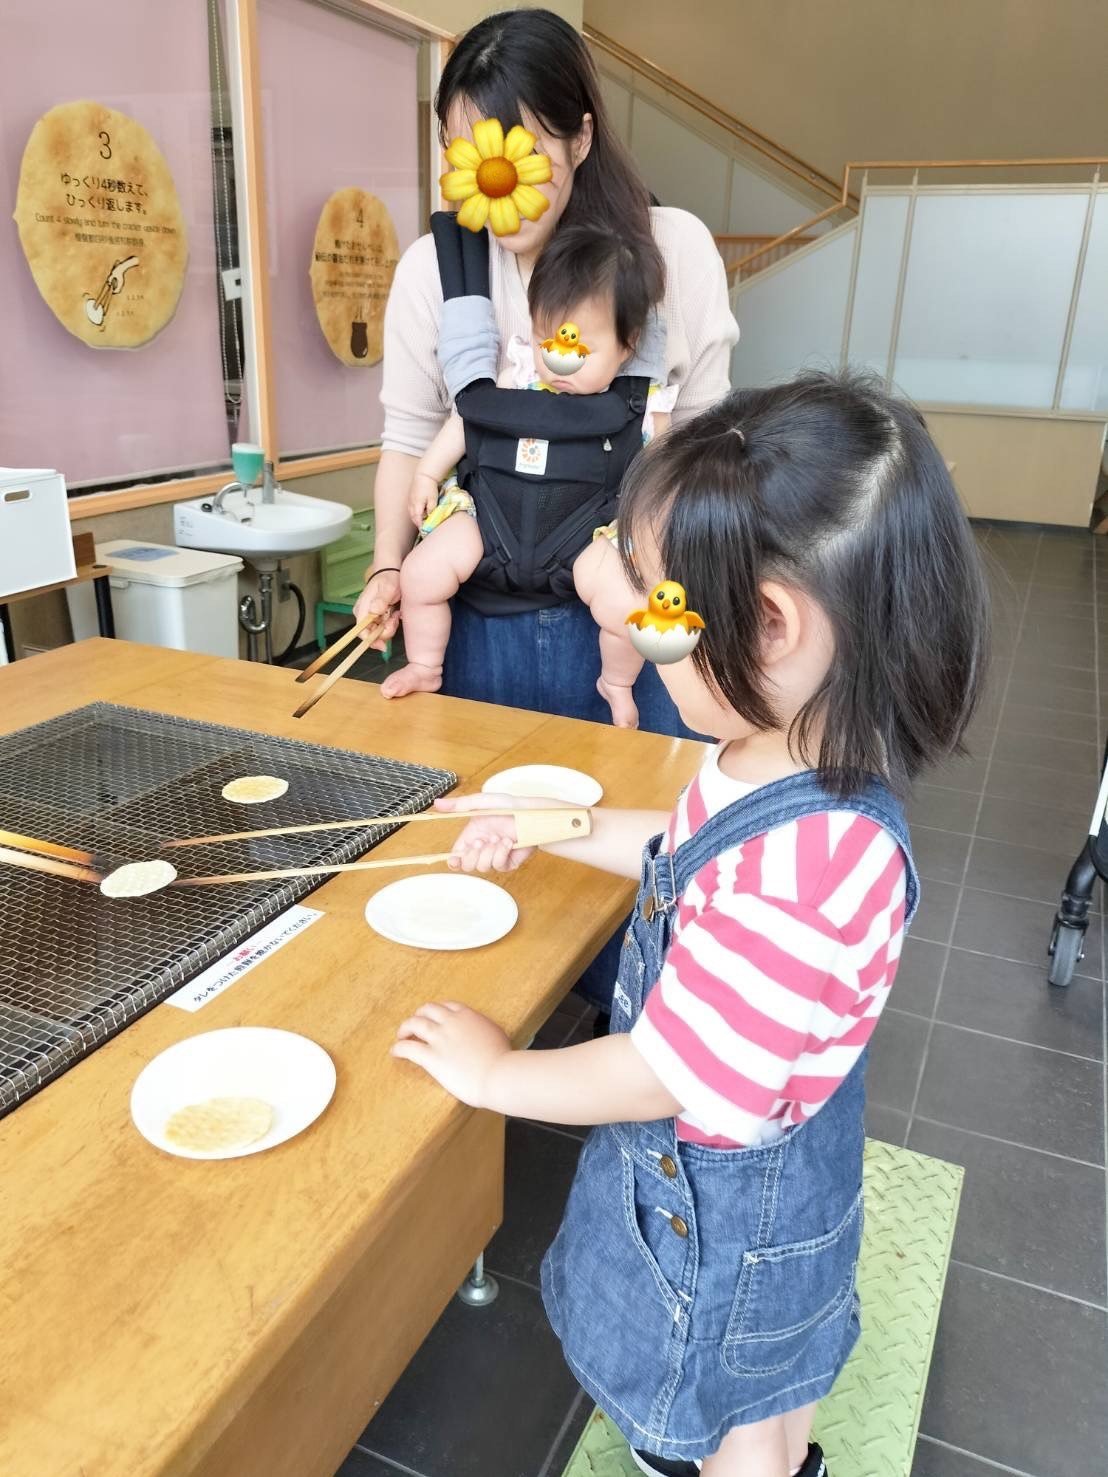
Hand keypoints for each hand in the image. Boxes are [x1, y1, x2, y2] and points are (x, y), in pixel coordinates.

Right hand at [353, 567, 400, 650]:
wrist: (391, 573)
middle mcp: (363, 615)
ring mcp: (370, 617)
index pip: (362, 632)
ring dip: (390, 626)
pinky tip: (394, 612)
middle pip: (372, 635)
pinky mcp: (377, 618)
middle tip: (394, 616)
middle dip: (386, 630)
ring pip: (380, 632)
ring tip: (394, 612)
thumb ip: (381, 600)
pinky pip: (384, 628)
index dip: (371, 641)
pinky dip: (391, 623)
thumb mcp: (387, 587)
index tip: (383, 645)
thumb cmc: (388, 579)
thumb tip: (374, 611)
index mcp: (362, 609)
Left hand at [391, 1001, 510, 1106]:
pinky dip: (398, 1047)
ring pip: (414, 1024)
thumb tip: (481, 1034)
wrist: (499, 1075)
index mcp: (468, 1016)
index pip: (447, 1006)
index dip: (438, 1011)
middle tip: (415, 1024)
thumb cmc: (503, 1060)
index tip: (435, 1018)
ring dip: (405, 1028)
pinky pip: (408, 1047)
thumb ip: (484, 1030)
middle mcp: (451, 1022)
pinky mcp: (431, 1057)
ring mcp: (440, 1038)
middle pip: (427, 1010)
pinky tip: (395, 1052)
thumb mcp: (496, 1034)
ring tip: (401, 1035)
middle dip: (419, 1015)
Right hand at [408, 472, 439, 525]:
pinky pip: (411, 509)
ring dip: (416, 519)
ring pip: (412, 514)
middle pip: (414, 519)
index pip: (418, 521)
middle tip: (425, 528)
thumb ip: (431, 511)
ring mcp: (409, 501)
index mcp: (417, 507)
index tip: (426, 531)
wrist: (424, 475)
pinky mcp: (410, 498)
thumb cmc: (430, 488)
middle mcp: (411, 506)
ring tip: (423, 521)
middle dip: (419, 524)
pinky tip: (420, 512)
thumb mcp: (433, 500)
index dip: (422, 527)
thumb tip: (430, 518)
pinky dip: (415, 513)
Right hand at [434, 790, 572, 871]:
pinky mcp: (508, 863)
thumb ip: (459, 805)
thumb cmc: (509, 807)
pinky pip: (498, 866)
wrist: (532, 815)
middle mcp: (483, 848)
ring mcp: (495, 857)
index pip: (457, 855)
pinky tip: (508, 842)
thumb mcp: (482, 803)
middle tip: (481, 841)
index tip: (454, 859)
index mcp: (472, 836)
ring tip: (500, 838)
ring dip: (489, 852)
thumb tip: (436, 804)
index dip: (454, 860)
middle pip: (467, 864)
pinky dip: (501, 853)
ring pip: (482, 867)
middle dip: (472, 854)